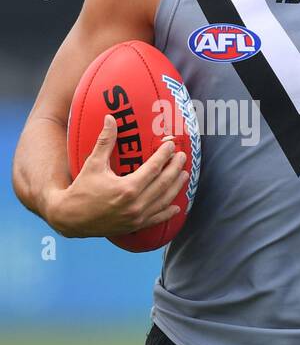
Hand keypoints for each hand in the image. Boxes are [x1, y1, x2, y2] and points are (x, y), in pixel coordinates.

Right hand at [47, 116, 188, 238]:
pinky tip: (177, 206)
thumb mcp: (93, 164)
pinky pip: (157, 218)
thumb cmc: (81, 189)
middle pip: (164, 183)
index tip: (171, 146)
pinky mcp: (136, 225)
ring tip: (184, 175)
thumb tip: (110, 119)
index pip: (154, 168)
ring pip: (164, 200)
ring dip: (176, 187)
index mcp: (127, 188)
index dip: (164, 156)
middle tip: (183, 157)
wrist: (71, 217)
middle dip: (175, 168)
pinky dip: (168, 212)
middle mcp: (136, 204)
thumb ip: (105, 142)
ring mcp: (138, 217)